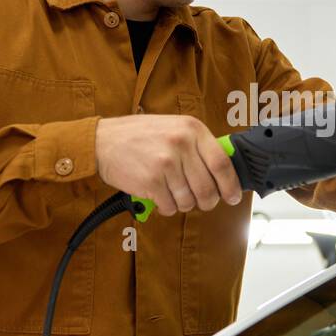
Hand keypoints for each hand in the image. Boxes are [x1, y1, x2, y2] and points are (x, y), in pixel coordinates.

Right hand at [95, 114, 242, 215]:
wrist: (102, 141)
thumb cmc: (139, 136)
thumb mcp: (174, 128)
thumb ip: (198, 146)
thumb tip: (224, 172)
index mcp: (192, 129)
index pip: (222, 163)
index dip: (231, 185)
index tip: (233, 196)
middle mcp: (181, 144)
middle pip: (208, 188)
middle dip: (207, 201)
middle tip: (201, 201)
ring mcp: (166, 163)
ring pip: (189, 201)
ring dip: (182, 203)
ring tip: (171, 191)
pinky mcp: (151, 181)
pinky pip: (170, 207)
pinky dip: (166, 207)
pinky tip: (158, 195)